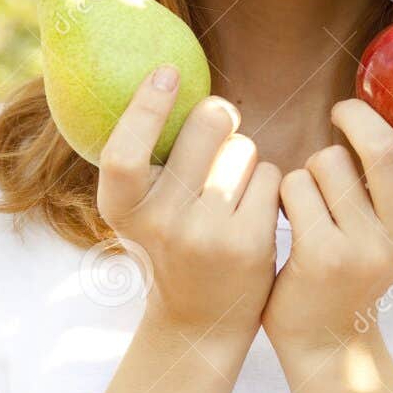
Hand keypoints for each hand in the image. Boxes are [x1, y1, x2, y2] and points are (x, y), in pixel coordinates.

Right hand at [95, 67, 282, 347]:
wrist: (200, 320)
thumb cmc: (171, 244)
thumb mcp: (142, 209)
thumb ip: (149, 159)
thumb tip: (169, 75)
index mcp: (121, 210)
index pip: (123, 154)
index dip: (145, 108)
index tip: (167, 72)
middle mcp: (160, 223)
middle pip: (206, 127)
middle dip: (218, 119)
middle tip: (218, 127)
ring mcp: (206, 235)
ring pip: (245, 149)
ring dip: (245, 159)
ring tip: (231, 192)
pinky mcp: (249, 243)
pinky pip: (271, 177)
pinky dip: (268, 184)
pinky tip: (255, 212)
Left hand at [262, 98, 392, 356]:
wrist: (323, 333)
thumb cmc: (356, 260)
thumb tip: (379, 110)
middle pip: (383, 151)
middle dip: (354, 116)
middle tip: (341, 111)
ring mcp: (367, 249)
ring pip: (329, 161)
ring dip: (313, 167)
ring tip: (316, 197)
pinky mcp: (324, 255)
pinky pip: (297, 185)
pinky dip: (289, 190)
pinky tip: (294, 216)